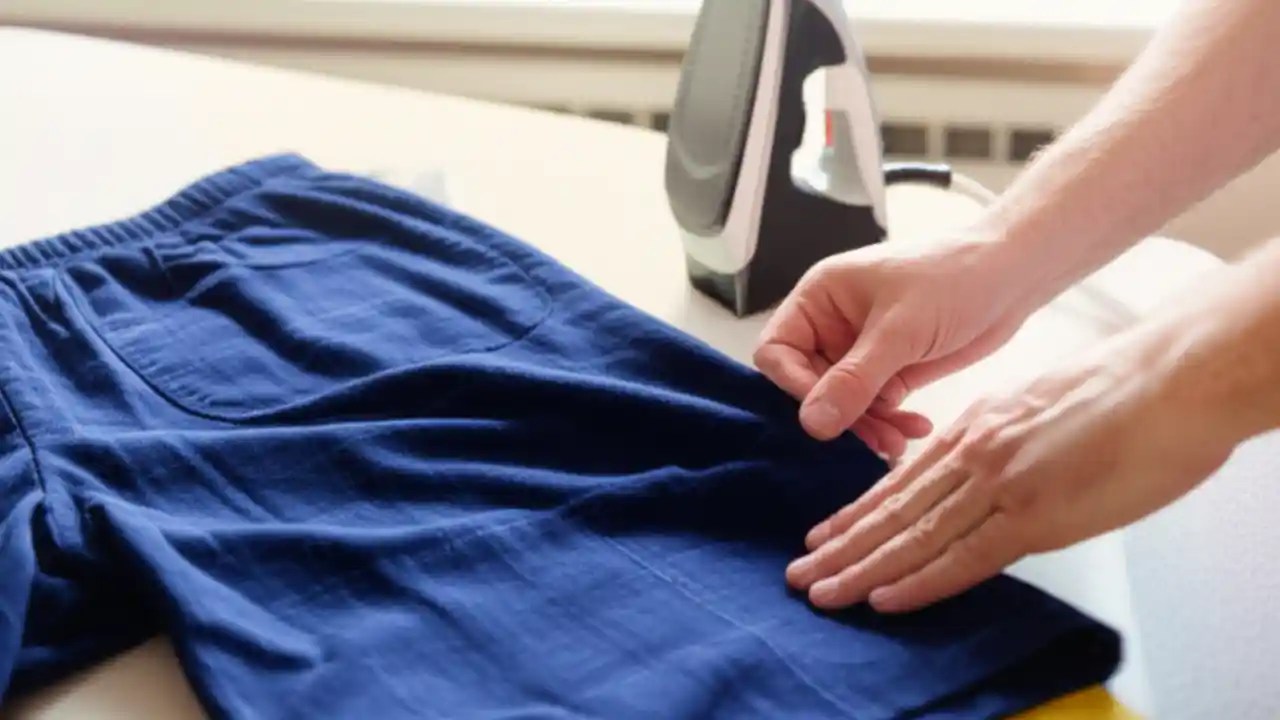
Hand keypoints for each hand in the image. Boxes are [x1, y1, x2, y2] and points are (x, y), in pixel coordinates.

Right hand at [754, 234, 1037, 457]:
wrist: (1013, 276)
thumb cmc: (952, 280)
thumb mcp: (900, 329)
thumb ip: (855, 379)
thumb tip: (812, 425)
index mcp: (818, 298)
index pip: (777, 351)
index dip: (793, 386)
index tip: (826, 416)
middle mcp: (831, 326)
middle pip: (808, 385)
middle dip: (838, 416)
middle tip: (870, 442)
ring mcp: (860, 351)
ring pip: (842, 404)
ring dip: (866, 428)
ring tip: (896, 446)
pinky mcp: (890, 372)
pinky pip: (873, 409)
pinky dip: (890, 424)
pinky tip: (915, 430)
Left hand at [783, 324, 1234, 613]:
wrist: (1166, 382)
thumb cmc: (1117, 392)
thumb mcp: (1035, 407)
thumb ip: (1001, 442)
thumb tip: (989, 471)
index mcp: (974, 428)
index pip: (901, 480)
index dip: (857, 511)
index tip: (824, 533)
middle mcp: (972, 455)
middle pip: (892, 510)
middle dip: (841, 546)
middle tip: (801, 573)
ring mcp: (998, 485)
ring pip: (913, 535)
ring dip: (862, 568)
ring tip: (820, 590)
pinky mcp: (1032, 514)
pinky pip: (963, 556)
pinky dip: (920, 580)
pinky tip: (884, 596)